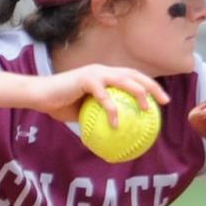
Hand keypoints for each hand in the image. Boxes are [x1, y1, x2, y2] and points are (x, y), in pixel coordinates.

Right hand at [26, 64, 166, 123]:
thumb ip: (101, 117)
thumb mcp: (86, 113)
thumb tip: (117, 135)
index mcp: (106, 76)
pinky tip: (116, 124)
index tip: (163, 101)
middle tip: (165, 102)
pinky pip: (104, 96)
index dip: (150, 86)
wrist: (40, 96)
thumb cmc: (61, 105)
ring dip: (138, 93)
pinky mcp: (86, 79)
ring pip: (124, 80)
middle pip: (134, 75)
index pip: (133, 77)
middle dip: (152, 87)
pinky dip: (112, 109)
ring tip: (146, 110)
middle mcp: (103, 71)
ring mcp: (95, 73)